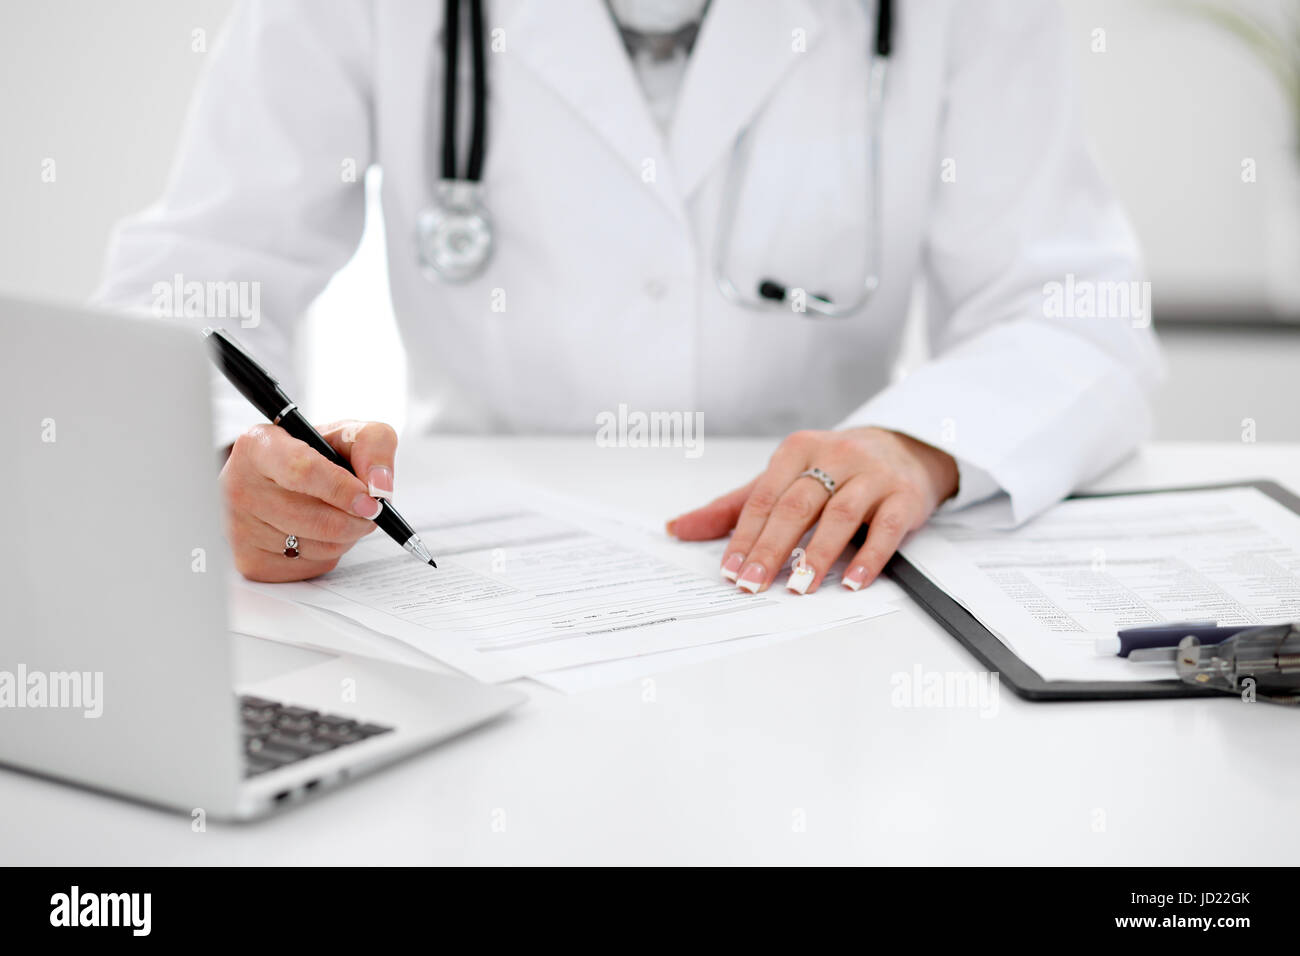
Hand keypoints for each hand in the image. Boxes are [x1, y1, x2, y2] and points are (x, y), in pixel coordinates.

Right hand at [220, 420, 398, 581]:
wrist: (277, 479)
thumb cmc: (314, 454)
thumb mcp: (347, 434)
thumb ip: (374, 444)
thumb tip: (379, 486)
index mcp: (258, 446)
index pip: (302, 471)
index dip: (343, 490)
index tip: (371, 501)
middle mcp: (239, 486)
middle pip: (316, 518)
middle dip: (357, 519)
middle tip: (370, 511)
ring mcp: (240, 528)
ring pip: (318, 547)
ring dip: (346, 536)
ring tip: (342, 515)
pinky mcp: (250, 560)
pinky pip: (310, 567)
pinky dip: (328, 554)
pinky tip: (320, 532)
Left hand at [667, 427, 958, 593]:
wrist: (903, 450)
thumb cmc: (833, 470)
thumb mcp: (782, 478)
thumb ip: (734, 507)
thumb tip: (678, 528)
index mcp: (798, 449)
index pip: (765, 497)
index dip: (745, 535)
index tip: (730, 570)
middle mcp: (835, 457)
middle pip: (797, 505)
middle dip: (772, 547)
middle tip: (755, 583)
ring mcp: (873, 476)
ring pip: (841, 515)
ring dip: (818, 554)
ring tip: (799, 587)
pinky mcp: (904, 497)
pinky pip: (886, 528)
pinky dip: (869, 557)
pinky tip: (852, 582)